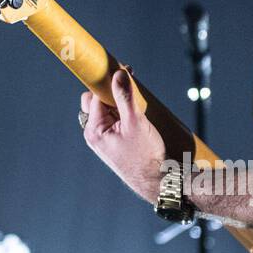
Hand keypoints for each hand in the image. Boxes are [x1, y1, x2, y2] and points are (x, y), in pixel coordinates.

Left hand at [80, 68, 166, 203]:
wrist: (158, 180)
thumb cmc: (146, 156)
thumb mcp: (135, 122)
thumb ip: (125, 96)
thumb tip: (118, 74)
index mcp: (93, 130)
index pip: (95, 96)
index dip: (109, 83)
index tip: (124, 71)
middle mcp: (94, 134)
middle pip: (96, 102)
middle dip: (111, 92)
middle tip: (130, 86)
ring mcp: (103, 139)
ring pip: (106, 110)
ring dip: (118, 102)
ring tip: (135, 101)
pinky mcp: (114, 142)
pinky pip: (113, 120)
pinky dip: (122, 112)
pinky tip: (136, 112)